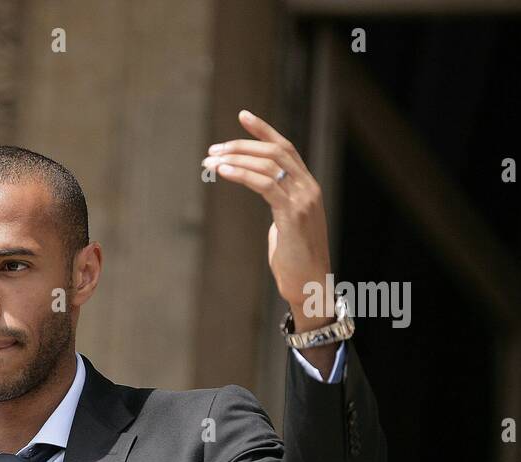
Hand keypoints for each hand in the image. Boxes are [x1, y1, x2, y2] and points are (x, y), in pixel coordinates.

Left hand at [204, 109, 336, 371]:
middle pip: (275, 151)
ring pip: (268, 164)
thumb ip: (279, 205)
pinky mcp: (292, 214)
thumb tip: (266, 193)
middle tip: (213, 148)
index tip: (243, 115)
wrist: (309, 285)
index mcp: (307, 187)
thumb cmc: (295, 261)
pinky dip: (242, 174)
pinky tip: (223, 171)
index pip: (286, 148)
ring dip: (236, 158)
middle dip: (242, 144)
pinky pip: (264, 185)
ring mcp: (303, 200)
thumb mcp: (286, 225)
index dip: (264, 130)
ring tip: (211, 160)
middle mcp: (308, 188)